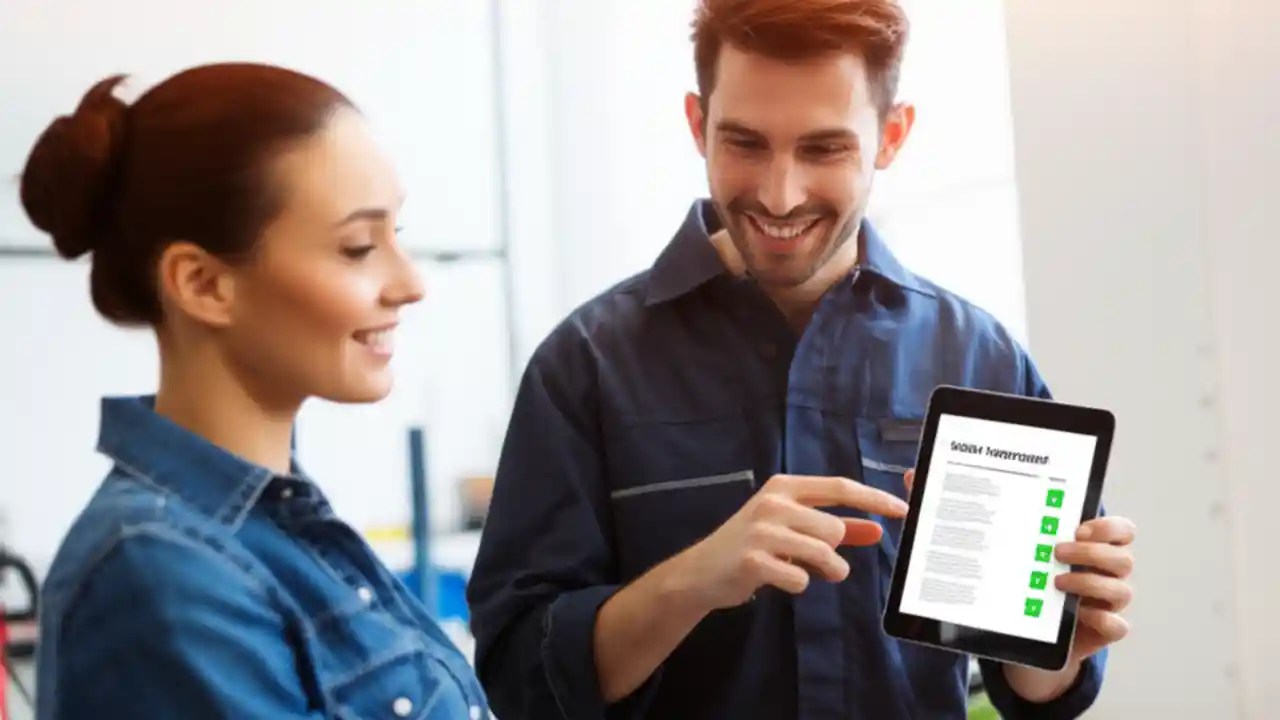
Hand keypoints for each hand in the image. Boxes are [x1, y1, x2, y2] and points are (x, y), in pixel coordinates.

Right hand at [676, 474, 908, 610]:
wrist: (703, 571)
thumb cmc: (752, 545)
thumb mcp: (792, 528)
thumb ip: (836, 528)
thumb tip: (877, 530)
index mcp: (783, 487)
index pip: (839, 486)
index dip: (873, 498)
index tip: (901, 509)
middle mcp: (773, 503)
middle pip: (834, 527)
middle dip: (835, 552)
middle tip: (822, 562)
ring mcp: (761, 531)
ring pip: (824, 552)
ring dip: (825, 571)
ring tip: (808, 573)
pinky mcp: (754, 561)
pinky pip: (801, 578)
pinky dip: (799, 584)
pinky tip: (779, 579)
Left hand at [905, 470, 1135, 660]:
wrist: (1019, 630)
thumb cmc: (1008, 576)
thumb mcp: (985, 544)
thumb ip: (952, 509)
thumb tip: (913, 476)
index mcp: (1082, 542)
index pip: (1117, 527)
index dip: (1106, 523)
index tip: (1075, 522)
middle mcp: (1100, 569)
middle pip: (1124, 553)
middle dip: (1095, 549)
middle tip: (1057, 548)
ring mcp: (1103, 600)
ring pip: (1122, 587)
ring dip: (1089, 582)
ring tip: (1054, 581)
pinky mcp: (1099, 631)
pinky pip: (1118, 625)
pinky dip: (1101, 620)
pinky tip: (1076, 616)